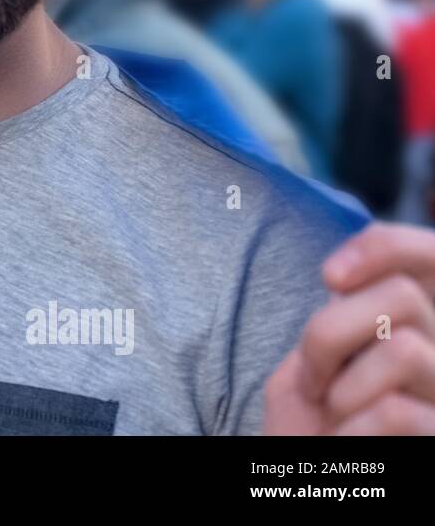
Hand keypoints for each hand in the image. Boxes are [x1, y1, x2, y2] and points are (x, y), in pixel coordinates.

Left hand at [264, 223, 434, 433]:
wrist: (311, 484)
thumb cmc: (309, 431)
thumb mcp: (309, 368)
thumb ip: (336, 323)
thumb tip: (343, 280)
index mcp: (415, 328)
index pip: (430, 256)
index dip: (385, 247)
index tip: (328, 275)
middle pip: (404, 296)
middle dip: (331, 331)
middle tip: (313, 378)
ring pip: (409, 349)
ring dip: (344, 384)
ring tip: (334, 416)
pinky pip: (400, 412)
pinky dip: (352, 428)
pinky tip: (346, 446)